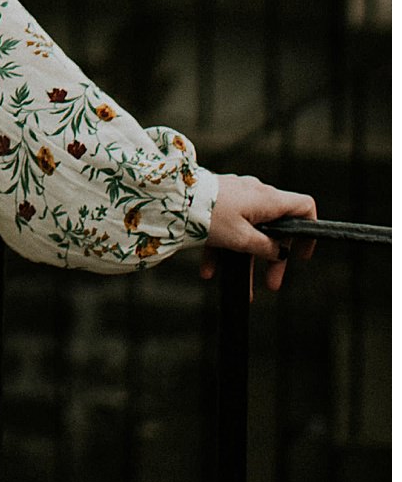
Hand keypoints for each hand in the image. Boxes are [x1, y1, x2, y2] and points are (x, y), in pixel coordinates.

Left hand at [201, 172, 317, 296]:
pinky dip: (223, 247)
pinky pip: (228, 226)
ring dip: (245, 259)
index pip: (304, 206)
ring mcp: (236, 195)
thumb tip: (279, 252)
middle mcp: (255, 193)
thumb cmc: (209, 215)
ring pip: (249, 230)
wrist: (172, 198)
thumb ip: (266, 248)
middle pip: (275, 227)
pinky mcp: (219, 199)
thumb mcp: (242, 239)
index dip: (309, 229)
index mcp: (267, 200)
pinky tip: (209, 271)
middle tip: (272, 284)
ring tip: (241, 288)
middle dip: (273, 258)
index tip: (301, 254)